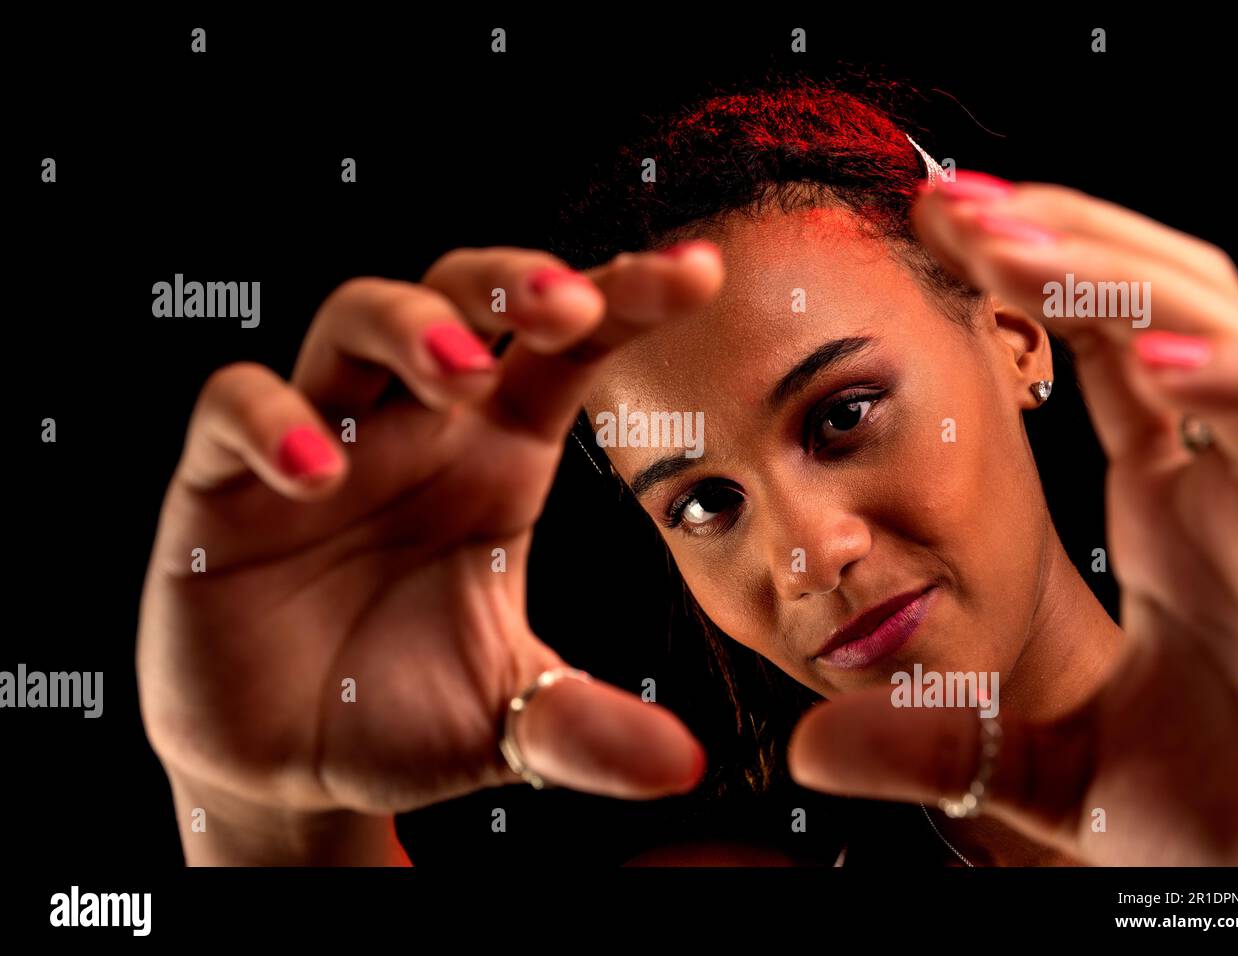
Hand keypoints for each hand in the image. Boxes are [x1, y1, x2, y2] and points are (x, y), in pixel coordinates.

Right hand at [138, 242, 723, 861]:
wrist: (288, 767)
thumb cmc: (404, 717)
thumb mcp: (509, 722)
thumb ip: (589, 731)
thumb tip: (683, 765)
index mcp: (495, 460)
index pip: (562, 355)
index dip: (624, 300)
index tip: (698, 274)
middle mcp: (413, 433)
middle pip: (459, 298)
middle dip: (511, 283)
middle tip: (568, 305)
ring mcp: (324, 444)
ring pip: (354, 320)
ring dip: (410, 326)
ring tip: (460, 375)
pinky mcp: (225, 484)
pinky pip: (234, 406)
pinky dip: (272, 419)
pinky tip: (317, 472)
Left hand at [788, 173, 1237, 864]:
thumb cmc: (1191, 825)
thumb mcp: (1034, 764)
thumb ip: (930, 741)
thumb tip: (804, 745)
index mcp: (1175, 506)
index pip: (1110, 348)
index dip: (1041, 276)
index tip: (943, 227)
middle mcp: (1234, 483)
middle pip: (1165, 308)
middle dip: (1068, 240)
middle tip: (952, 201)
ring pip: (1229, 336)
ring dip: (1124, 281)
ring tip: (1008, 246)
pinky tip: (1146, 361)